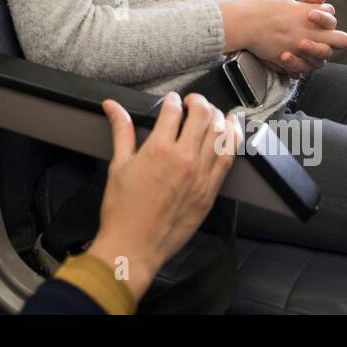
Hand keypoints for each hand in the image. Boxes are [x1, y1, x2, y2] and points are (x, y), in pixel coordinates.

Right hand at [87, 93, 240, 302]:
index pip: (174, 111)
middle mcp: (184, 159)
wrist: (134, 246)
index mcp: (158, 150)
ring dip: (218, 116)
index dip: (174, 100)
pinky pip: (228, 159)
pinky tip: (232, 130)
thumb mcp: (118, 165)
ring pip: (220, 134)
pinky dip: (233, 140)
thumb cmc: (122, 210)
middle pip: (202, 117)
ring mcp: (201, 176)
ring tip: (213, 112)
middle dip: (199, 102)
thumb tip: (112, 106)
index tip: (172, 100)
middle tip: (193, 102)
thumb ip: (121, 131)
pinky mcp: (210, 192)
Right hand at [224, 0, 346, 75]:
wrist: (242, 23)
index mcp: (309, 13)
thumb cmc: (260, 7)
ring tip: (302, 48)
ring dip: (317, 54)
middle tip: (320, 37)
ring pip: (325, 58)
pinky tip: (290, 58)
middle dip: (334, 38)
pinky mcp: (289, 60)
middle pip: (341, 40)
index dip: (325, 16)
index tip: (311, 15)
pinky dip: (299, 66)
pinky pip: (304, 70)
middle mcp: (310, 31)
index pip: (332, 15)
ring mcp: (300, 48)